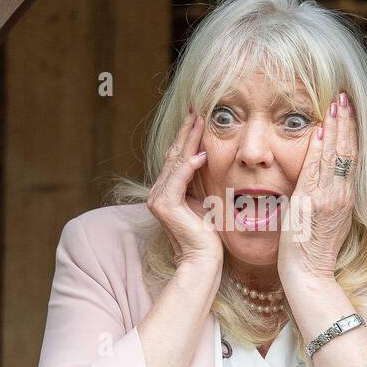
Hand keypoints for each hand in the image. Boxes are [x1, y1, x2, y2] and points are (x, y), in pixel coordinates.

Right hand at [147, 105, 222, 268]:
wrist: (204, 258)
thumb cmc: (208, 232)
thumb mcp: (204, 199)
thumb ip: (199, 180)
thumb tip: (205, 157)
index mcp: (166, 190)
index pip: (176, 156)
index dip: (186, 135)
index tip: (197, 115)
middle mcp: (158, 192)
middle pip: (174, 154)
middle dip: (187, 131)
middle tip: (197, 109)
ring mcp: (158, 199)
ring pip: (176, 163)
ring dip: (189, 140)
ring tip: (200, 121)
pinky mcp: (165, 206)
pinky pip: (178, 180)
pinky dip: (189, 167)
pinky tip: (202, 154)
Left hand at [279, 90, 357, 284]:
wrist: (309, 274)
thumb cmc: (311, 249)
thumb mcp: (325, 218)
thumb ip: (323, 195)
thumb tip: (317, 177)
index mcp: (345, 198)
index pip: (350, 157)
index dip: (350, 132)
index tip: (347, 110)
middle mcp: (341, 195)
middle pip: (347, 151)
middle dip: (346, 122)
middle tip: (344, 96)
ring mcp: (329, 199)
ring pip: (336, 156)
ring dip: (336, 127)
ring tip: (335, 103)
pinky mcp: (314, 204)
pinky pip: (317, 171)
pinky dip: (320, 149)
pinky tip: (320, 130)